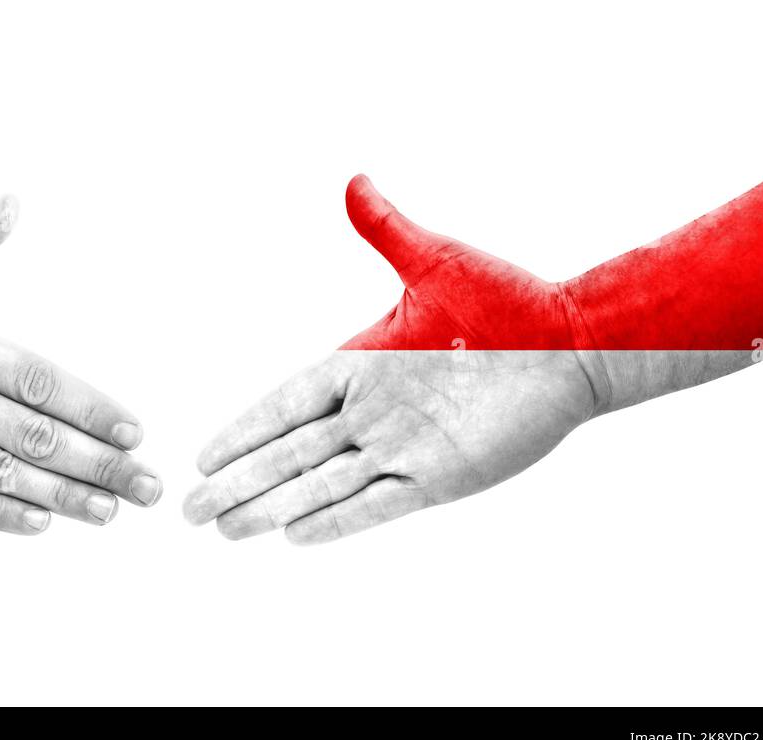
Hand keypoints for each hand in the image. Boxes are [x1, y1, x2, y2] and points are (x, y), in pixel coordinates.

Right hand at [0, 197, 160, 534]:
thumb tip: (14, 204)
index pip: (41, 381)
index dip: (94, 410)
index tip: (135, 431)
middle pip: (37, 436)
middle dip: (100, 464)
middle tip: (149, 487)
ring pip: (3, 475)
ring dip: (64, 496)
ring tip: (111, 512)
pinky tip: (37, 523)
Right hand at [183, 176, 602, 543]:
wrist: (575, 344)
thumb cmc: (509, 300)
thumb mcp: (436, 263)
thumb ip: (387, 230)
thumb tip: (354, 181)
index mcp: (362, 363)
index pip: (285, 403)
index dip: (243, 429)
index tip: (202, 453)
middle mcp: (374, 411)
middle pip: (288, 454)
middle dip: (238, 481)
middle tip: (187, 509)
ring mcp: (403, 448)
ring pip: (320, 484)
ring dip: (270, 506)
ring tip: (224, 529)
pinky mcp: (437, 477)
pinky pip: (374, 505)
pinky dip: (334, 520)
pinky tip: (293, 535)